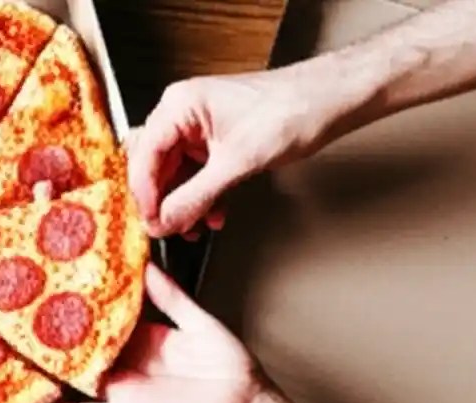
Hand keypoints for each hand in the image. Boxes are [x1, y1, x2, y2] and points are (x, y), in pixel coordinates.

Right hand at [45, 264, 262, 402]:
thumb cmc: (230, 368)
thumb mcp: (200, 323)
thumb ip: (172, 298)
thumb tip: (147, 266)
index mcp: (145, 336)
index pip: (107, 316)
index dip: (85, 303)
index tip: (61, 284)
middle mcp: (128, 361)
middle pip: (86, 347)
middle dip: (59, 335)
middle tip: (26, 316)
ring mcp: (123, 389)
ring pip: (79, 379)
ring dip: (52, 374)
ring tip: (20, 361)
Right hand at [130, 66, 344, 237]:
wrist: (331, 102)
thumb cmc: (292, 110)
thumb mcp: (237, 163)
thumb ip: (194, 197)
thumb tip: (166, 220)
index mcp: (180, 106)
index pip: (144, 157)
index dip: (145, 195)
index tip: (151, 222)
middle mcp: (183, 113)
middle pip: (155, 166)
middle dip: (164, 201)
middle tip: (168, 228)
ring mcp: (198, 127)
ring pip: (175, 174)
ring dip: (184, 203)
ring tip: (193, 226)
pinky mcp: (215, 140)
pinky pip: (196, 174)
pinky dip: (202, 196)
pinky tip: (213, 214)